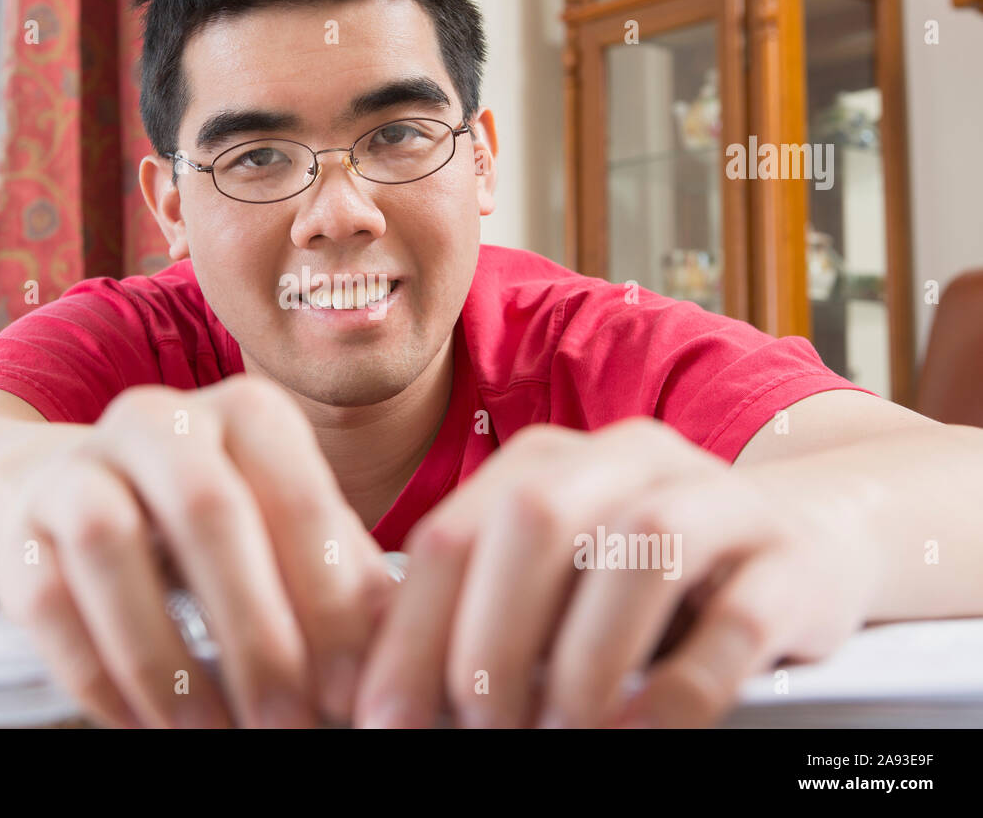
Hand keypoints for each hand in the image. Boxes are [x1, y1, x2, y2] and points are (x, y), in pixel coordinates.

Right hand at [0, 374, 394, 727]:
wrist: (90, 494)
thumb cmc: (224, 526)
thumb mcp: (289, 536)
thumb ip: (347, 584)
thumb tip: (407, 657)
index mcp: (247, 412)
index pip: (299, 499)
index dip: (330, 603)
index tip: (351, 691)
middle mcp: (159, 418)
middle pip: (208, 511)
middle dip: (254, 632)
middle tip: (288, 724)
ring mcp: (79, 463)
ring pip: (111, 547)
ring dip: (164, 657)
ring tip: (210, 734)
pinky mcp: (20, 525)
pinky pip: (46, 598)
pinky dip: (95, 674)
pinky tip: (141, 726)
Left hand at [352, 416, 882, 727]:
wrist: (805, 539)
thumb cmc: (643, 574)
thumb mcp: (556, 575)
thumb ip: (485, 610)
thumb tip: (398, 695)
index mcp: (550, 459)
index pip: (456, 532)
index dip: (412, 628)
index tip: (387, 714)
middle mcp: (630, 459)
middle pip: (538, 518)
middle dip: (490, 635)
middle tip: (477, 726)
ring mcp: (719, 500)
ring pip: (641, 550)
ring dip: (584, 660)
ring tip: (557, 734)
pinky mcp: (792, 562)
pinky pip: (736, 618)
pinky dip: (678, 687)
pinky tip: (637, 731)